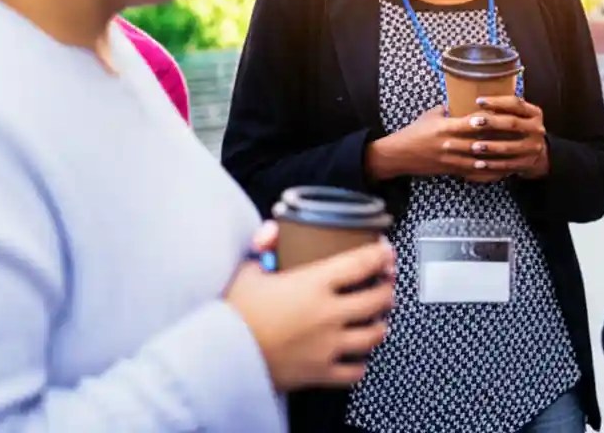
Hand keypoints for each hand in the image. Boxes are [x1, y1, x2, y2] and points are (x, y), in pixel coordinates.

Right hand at [226, 240, 395, 389]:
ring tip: (376, 318)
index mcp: (313, 284)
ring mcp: (328, 346)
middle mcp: (328, 314)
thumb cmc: (231, 312)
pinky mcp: (320, 372)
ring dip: (379, 324)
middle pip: (378, 299)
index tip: (385, 253)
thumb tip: (273, 230)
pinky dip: (361, 362)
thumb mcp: (247, 271)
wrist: (216, 357)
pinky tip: (356, 354)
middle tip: (385, 285)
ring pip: (374, 335)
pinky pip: (355, 370)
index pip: (362, 263)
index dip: (380, 255)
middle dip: (387, 289)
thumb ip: (264, 246)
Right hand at [365, 106, 503, 182]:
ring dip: (498, 161)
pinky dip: (487, 174)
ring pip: (479, 161)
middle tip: (518, 139)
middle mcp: (450, 144)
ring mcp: (451, 159)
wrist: (399, 155)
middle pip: (479, 143)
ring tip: (515, 158)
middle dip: (499, 142)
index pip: (470, 123)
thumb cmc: (414, 132)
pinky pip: (472, 173)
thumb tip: (461, 101)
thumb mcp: (430, 116)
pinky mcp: (450, 170)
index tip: (504, 117)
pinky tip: (500, 173)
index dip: (488, 121)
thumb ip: (447, 109)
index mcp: (445, 127)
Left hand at [471, 95, 548, 179]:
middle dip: (491, 122)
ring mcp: (533, 147)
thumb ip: (505, 109)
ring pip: (509, 146)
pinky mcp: (527, 163)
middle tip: (472, 122)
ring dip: (489, 146)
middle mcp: (537, 129)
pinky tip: (478, 163)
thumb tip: (479, 101)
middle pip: (512, 123)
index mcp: (535, 113)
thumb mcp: (520, 115)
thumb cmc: (520, 128)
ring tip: (473, 146)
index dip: (497, 101)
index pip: (516, 103)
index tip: (478, 101)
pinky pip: (507, 164)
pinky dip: (491, 164)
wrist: (538, 153)